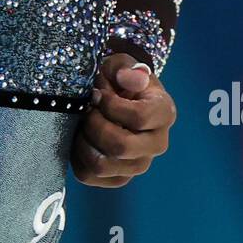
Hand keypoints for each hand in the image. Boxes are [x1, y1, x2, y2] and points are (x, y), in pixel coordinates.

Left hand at [70, 53, 175, 187]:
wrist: (118, 99)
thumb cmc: (120, 80)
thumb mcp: (122, 65)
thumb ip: (125, 67)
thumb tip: (127, 79)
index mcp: (164, 113)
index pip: (139, 117)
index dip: (110, 105)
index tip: (97, 94)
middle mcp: (157, 143)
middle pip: (121, 147)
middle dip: (94, 126)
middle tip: (86, 111)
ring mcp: (139, 164)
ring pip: (102, 165)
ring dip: (83, 142)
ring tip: (82, 124)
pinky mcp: (119, 178)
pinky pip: (90, 176)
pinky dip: (77, 158)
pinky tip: (80, 139)